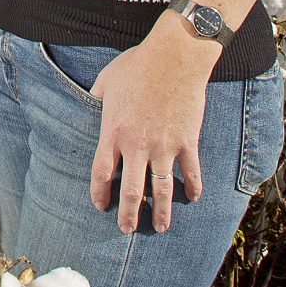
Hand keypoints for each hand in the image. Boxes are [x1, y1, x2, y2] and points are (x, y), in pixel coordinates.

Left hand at [88, 16, 216, 232]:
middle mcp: (137, 145)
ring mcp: (164, 146)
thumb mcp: (107, 79)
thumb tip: (93, 102)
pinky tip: (192, 199)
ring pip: (162, 190)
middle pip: (131, 192)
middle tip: (128, 230)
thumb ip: (97, 97)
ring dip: (162, 213)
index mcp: (113, 131)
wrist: (175, 57)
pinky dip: (192, 188)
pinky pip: (191, 173)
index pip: (102, 173)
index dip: (100, 194)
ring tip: (160, 228)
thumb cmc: (138, 64)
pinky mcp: (187, 142)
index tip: (101, 206)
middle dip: (129, 216)